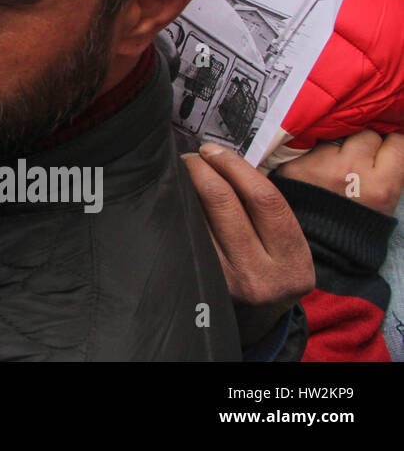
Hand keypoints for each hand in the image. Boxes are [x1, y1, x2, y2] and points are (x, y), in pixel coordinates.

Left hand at [182, 143, 313, 342]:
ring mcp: (227, 283)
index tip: (214, 150)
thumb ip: (265, 206)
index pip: (264, 199)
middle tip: (192, 157)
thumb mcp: (287, 244)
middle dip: (203, 170)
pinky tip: (175, 198)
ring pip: (197, 218)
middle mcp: (261, 276)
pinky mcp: (201, 284)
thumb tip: (222, 159)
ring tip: (182, 172)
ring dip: (184, 187)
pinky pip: (185, 236)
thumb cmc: (273, 266)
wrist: (259, 317)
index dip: (234, 166)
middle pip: (224, 203)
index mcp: (292, 261)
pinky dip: (178, 211)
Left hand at [275, 131, 403, 215]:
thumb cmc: (355, 225)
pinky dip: (314, 151)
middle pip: (367, 134)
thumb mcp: (385, 203)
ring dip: (338, 143)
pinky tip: (314, 165)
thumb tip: (390, 142)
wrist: (316, 246)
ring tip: (333, 162)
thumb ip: (390, 171)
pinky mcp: (294, 165)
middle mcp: (352, 172)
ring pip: (338, 133)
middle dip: (364, 143)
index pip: (396, 142)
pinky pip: (310, 143)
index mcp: (381, 186)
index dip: (391, 143)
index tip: (386, 147)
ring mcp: (321, 166)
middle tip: (357, 158)